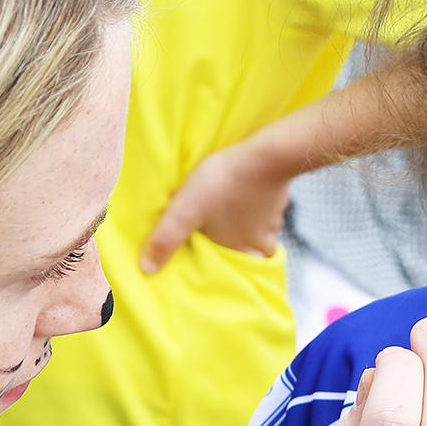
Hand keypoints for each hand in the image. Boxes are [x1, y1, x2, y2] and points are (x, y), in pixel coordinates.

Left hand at [139, 143, 290, 274]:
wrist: (266, 153)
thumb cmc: (223, 183)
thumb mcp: (185, 212)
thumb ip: (165, 240)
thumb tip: (146, 270)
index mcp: (241, 248)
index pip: (240, 271)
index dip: (230, 269)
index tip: (218, 264)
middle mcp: (263, 238)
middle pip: (253, 252)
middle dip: (240, 248)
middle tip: (224, 239)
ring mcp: (274, 216)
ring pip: (262, 230)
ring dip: (249, 226)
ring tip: (232, 216)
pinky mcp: (280, 193)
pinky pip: (269, 207)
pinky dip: (258, 204)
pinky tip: (246, 193)